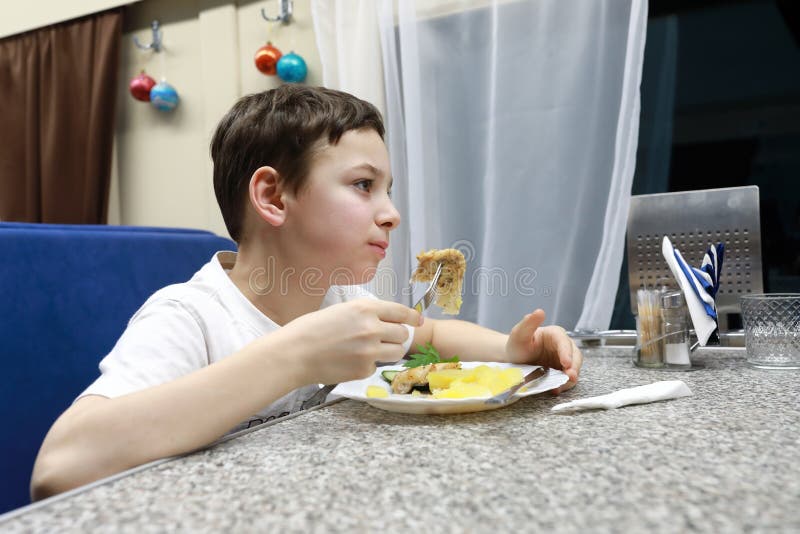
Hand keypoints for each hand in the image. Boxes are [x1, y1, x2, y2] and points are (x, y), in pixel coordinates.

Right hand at [281, 299, 420, 385]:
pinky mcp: (364, 369)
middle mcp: (372, 328)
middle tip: (385, 338)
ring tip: (371, 350)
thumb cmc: (311, 330)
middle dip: (397, 336)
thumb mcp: (341, 310)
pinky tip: (351, 360)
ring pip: (396, 352)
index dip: (412, 317)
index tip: (418, 321)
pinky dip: (369, 364)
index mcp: (365, 309)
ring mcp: (370, 351)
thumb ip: (365, 314)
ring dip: (389, 351)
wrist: (295, 353)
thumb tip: (385, 319)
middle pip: (402, 334)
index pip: (400, 311)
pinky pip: (377, 366)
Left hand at [505, 309, 581, 393]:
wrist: (514, 359)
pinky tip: (555, 389)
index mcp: (555, 334)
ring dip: (569, 378)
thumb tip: (539, 311)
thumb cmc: (517, 344)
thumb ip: (528, 323)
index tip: (566, 363)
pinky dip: (563, 385)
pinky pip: (566, 379)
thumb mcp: (519, 333)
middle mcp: (563, 346)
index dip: (567, 352)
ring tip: (560, 386)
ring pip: (573, 369)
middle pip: (575, 356)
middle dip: (574, 367)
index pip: (564, 342)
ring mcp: (563, 360)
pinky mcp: (561, 372)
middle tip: (570, 377)